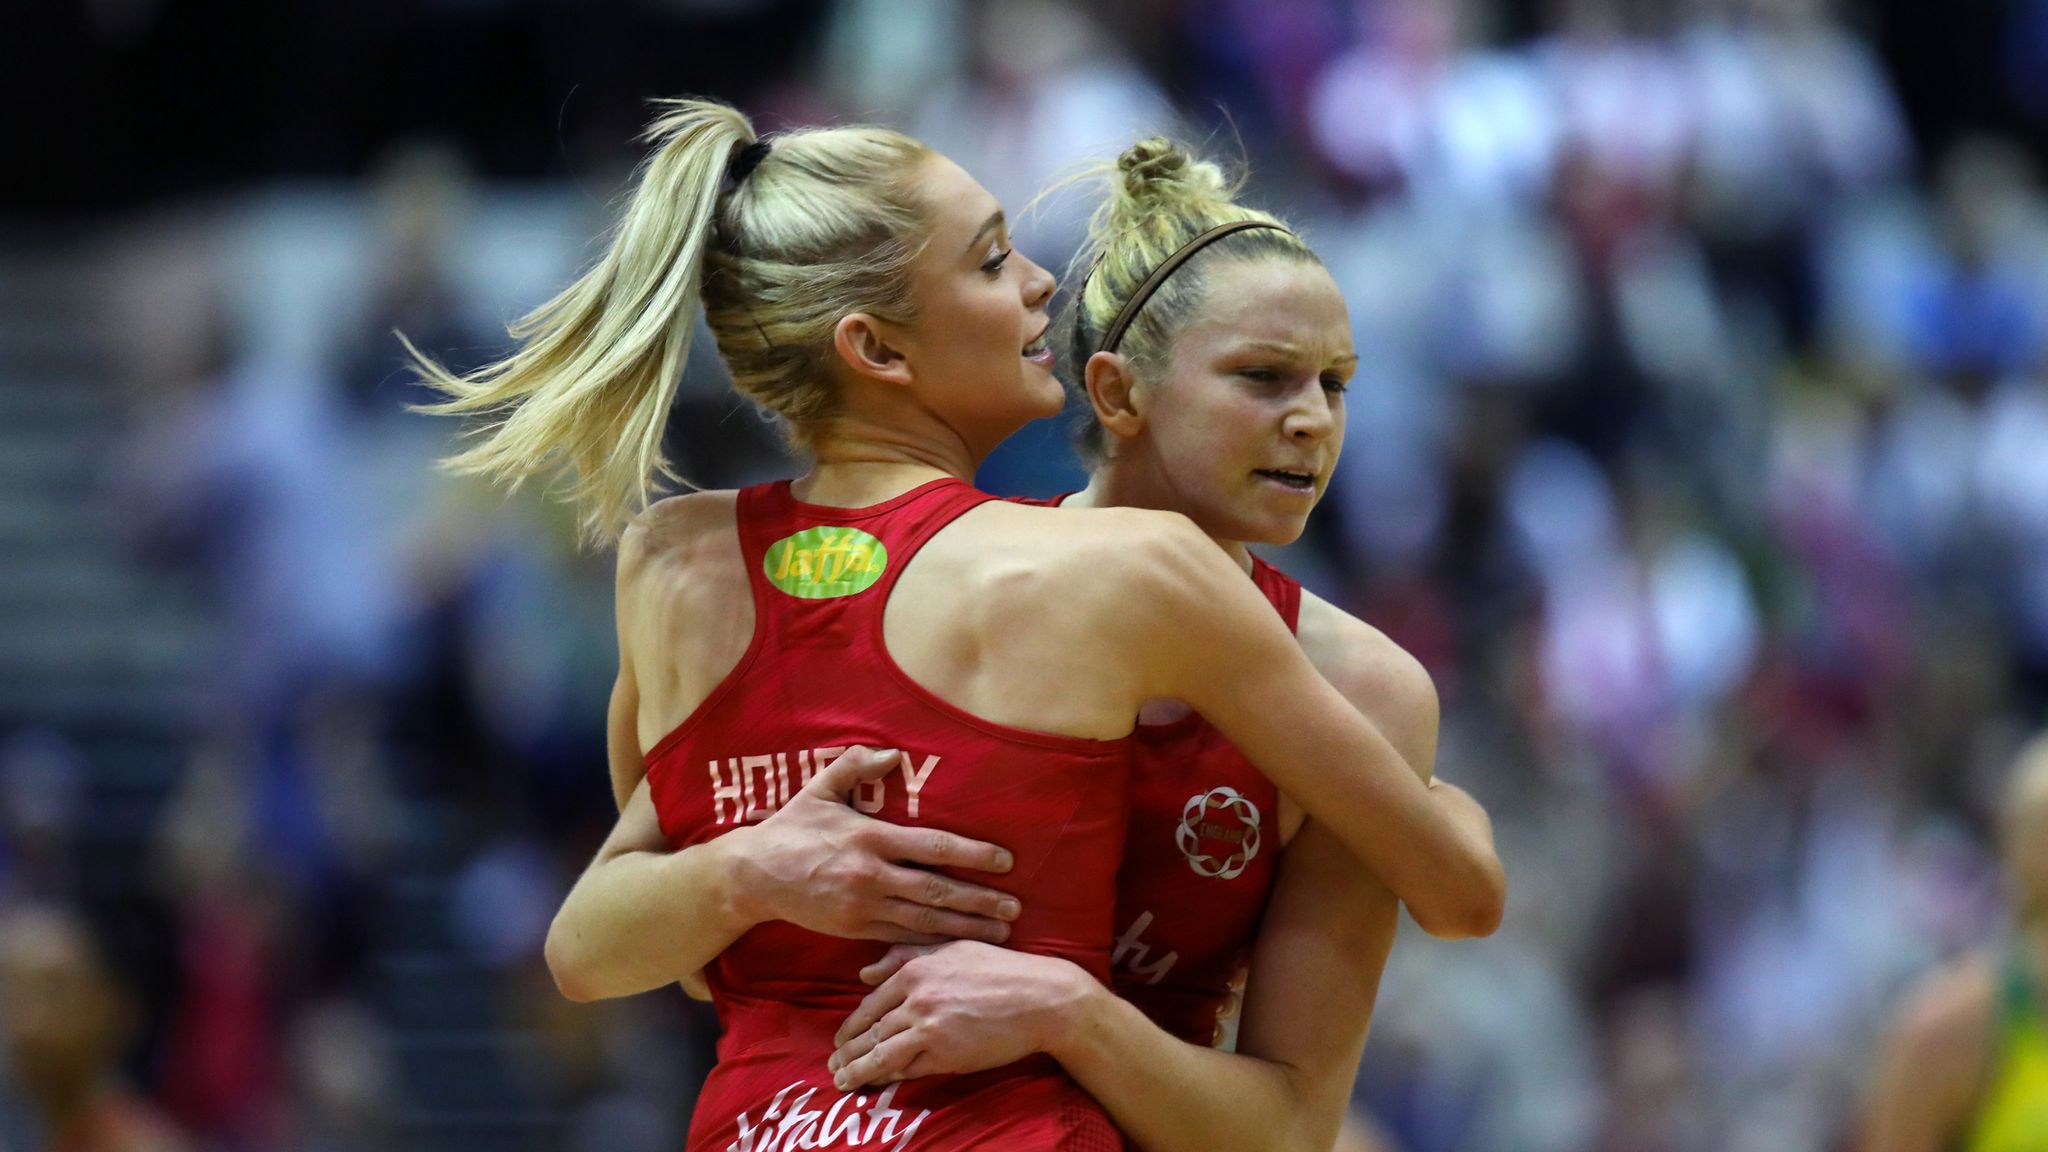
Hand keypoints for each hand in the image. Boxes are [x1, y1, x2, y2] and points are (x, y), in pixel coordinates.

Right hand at [728, 747, 1020, 944]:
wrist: (753, 875)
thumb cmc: (791, 828)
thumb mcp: (820, 788)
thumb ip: (855, 766)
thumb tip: (892, 756)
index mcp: (870, 838)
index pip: (933, 846)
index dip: (973, 854)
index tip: (1005, 861)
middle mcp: (871, 875)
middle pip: (937, 889)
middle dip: (980, 900)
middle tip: (1015, 908)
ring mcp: (863, 906)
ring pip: (925, 920)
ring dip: (965, 927)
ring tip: (1000, 932)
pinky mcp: (854, 929)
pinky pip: (901, 937)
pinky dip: (932, 942)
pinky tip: (958, 945)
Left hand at [826, 940, 1095, 1089]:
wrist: (1042, 999)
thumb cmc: (1002, 971)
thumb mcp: (953, 949)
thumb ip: (906, 956)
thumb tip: (863, 972)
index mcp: (916, 969)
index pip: (871, 1003)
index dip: (851, 1025)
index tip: (841, 1038)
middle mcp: (916, 997)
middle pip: (869, 1030)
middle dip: (847, 1051)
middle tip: (834, 1064)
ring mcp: (928, 1027)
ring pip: (879, 1053)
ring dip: (857, 1070)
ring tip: (844, 1080)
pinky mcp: (944, 1054)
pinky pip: (905, 1069)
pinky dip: (886, 1077)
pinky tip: (876, 1082)